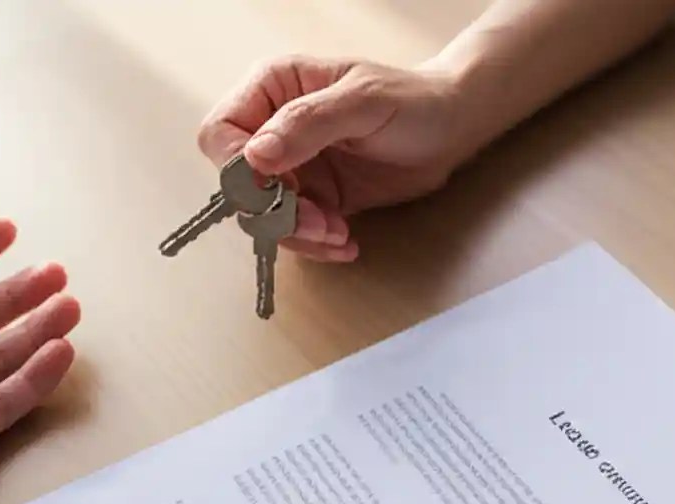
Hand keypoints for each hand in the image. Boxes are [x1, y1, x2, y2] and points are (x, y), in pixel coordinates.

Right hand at [197, 55, 467, 261]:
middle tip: (318, 222)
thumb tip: (256, 155)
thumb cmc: (412, 100)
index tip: (273, 189)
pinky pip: (297, 230)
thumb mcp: (362, 102)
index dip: (238, 168)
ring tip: (339, 234)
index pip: (222, 133)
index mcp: (273, 89)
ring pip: (265, 214)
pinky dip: (317, 244)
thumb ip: (307, 123)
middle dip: (275, 210)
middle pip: (241, 182)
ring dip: (298, 234)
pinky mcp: (315, 198)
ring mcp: (293, 167)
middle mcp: (273, 129)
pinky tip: (347, 243)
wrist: (452, 129)